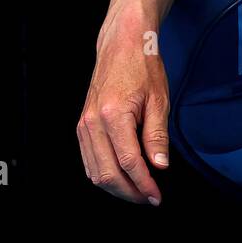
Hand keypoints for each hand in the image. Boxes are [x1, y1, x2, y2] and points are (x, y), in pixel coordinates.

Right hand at [76, 9, 170, 204]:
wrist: (121, 44)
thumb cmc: (142, 66)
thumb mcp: (159, 100)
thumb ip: (157, 136)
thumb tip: (159, 165)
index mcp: (114, 114)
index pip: (129, 162)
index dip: (144, 184)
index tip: (156, 195)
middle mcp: (93, 122)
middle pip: (107, 173)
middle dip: (129, 192)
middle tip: (149, 197)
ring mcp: (84, 124)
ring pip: (94, 171)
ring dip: (116, 187)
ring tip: (138, 191)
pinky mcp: (82, 125)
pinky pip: (88, 159)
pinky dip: (103, 174)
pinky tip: (121, 176)